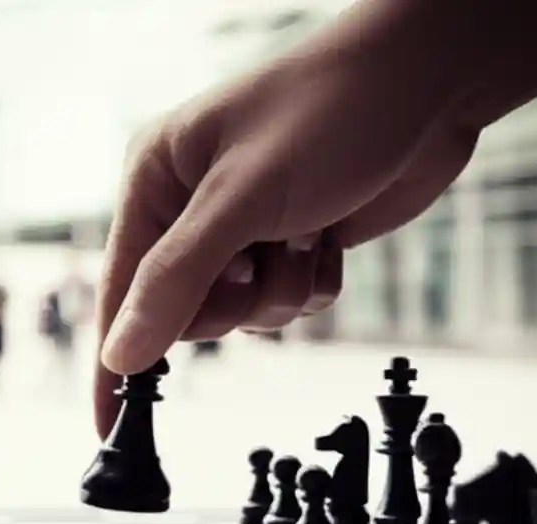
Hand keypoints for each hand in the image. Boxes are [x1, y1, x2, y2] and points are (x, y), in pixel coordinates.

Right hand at [92, 23, 479, 437]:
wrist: (429, 82)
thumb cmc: (326, 112)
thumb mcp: (240, 199)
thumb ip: (175, 280)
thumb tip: (120, 355)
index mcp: (155, 181)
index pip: (119, 289)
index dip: (114, 360)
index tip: (106, 427)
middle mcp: (190, 208)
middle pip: (184, 313)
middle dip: (231, 302)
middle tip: (257, 258)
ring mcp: (244, 228)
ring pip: (243, 316)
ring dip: (281, 290)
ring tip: (305, 230)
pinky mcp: (292, 242)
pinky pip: (289, 304)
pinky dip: (313, 282)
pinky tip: (329, 234)